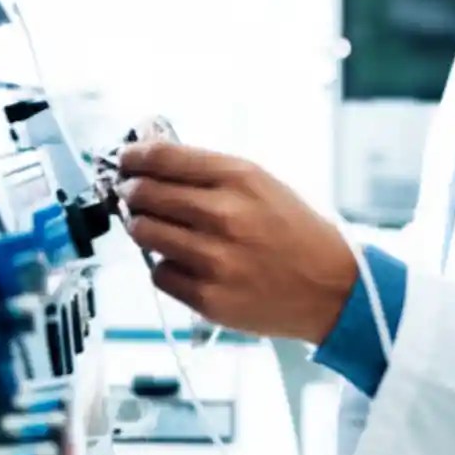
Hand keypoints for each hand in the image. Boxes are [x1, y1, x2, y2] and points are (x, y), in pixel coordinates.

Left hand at [118, 142, 357, 342]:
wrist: (329, 288)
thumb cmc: (294, 233)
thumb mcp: (261, 184)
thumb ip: (209, 173)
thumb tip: (152, 163)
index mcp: (239, 178)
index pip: (163, 158)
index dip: (133, 157)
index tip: (125, 161)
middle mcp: (224, 215)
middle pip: (145, 194)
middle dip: (130, 192)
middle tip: (130, 195)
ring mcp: (214, 259)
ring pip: (144, 233)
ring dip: (141, 227)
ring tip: (155, 227)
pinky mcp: (208, 297)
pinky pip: (159, 273)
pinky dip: (164, 266)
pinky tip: (184, 262)